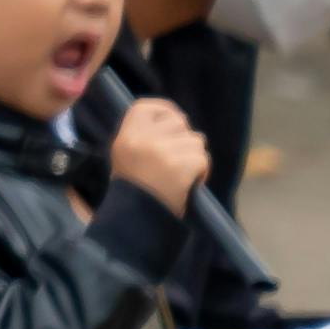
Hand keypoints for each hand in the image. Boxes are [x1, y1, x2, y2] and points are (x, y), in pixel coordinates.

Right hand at [105, 93, 208, 211]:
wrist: (139, 221)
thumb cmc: (135, 190)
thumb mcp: (126, 156)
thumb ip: (144, 135)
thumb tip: (174, 118)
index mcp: (126, 136)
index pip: (147, 107)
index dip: (165, 110)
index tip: (174, 119)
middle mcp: (142, 139)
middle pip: (179, 122)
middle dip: (184, 139)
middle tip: (176, 159)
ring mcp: (162, 152)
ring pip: (196, 141)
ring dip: (194, 157)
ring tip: (181, 176)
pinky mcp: (181, 166)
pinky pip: (203, 159)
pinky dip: (202, 172)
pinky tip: (189, 184)